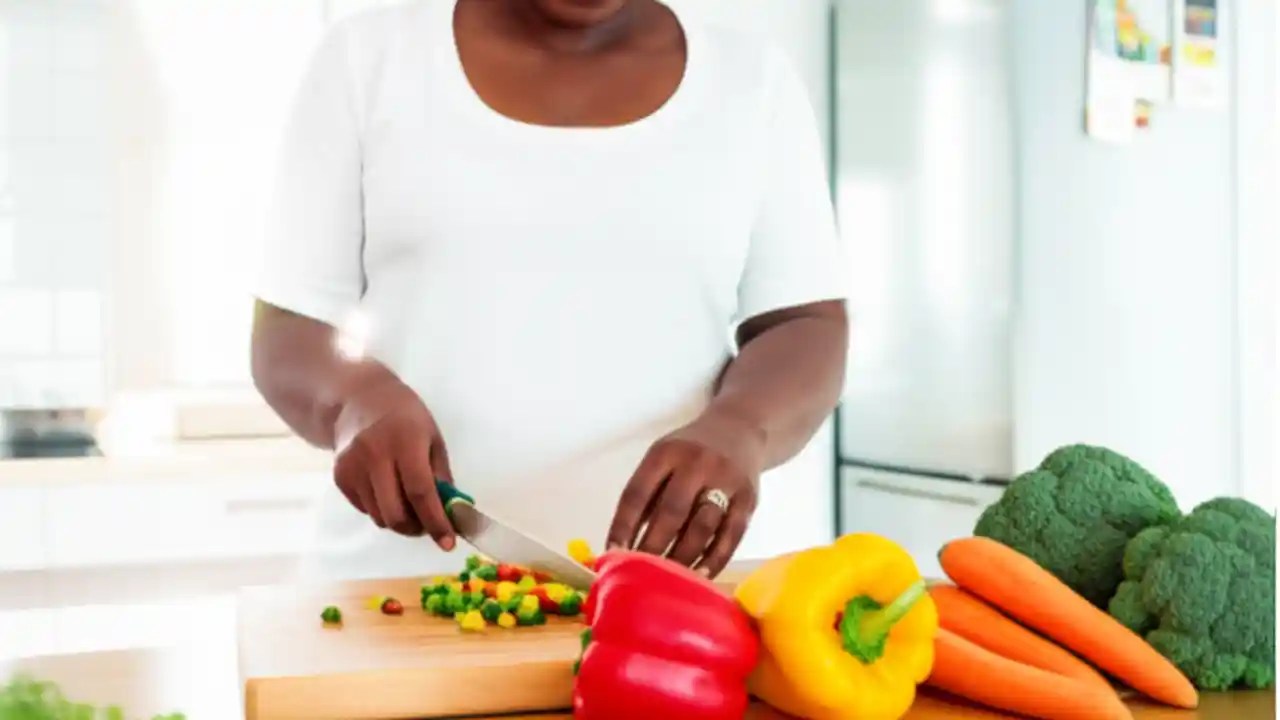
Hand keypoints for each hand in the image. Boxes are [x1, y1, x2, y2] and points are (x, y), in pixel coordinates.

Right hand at [332, 364, 456, 549]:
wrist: (357, 400)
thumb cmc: (405, 417)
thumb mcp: (432, 438)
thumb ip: (441, 477)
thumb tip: (452, 514)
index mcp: (405, 442)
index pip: (420, 492)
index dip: (436, 521)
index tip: (448, 543)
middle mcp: (375, 455)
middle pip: (395, 513)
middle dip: (416, 529)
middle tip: (428, 526)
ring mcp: (353, 467)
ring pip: (379, 517)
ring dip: (399, 522)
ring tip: (409, 506)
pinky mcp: (340, 477)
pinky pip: (365, 510)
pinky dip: (381, 510)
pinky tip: (387, 491)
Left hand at [605, 405, 766, 577]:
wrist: (740, 429)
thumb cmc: (690, 452)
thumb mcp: (663, 457)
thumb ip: (646, 494)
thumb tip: (623, 544)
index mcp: (666, 453)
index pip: (637, 493)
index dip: (623, 526)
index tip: (613, 554)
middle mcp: (697, 463)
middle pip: (671, 512)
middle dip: (653, 548)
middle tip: (640, 575)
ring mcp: (726, 480)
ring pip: (702, 527)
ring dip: (682, 558)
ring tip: (669, 581)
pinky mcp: (749, 498)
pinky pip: (731, 536)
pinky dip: (714, 560)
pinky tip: (700, 577)